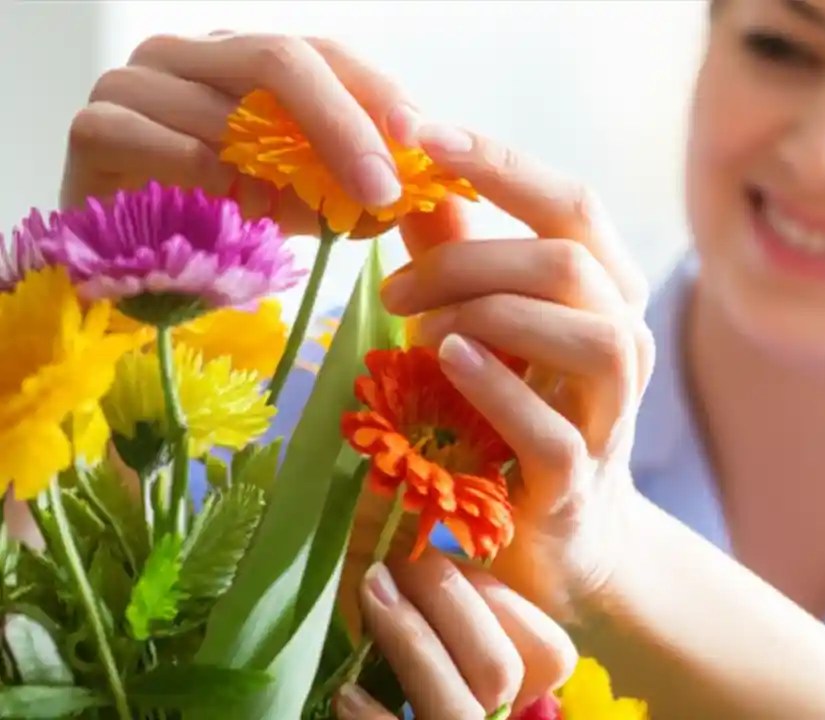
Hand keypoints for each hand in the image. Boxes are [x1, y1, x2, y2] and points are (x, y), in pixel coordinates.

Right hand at [62, 31, 416, 236]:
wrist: (133, 267)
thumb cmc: (224, 222)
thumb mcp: (308, 204)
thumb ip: (358, 191)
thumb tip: (419, 196)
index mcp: (248, 60)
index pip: (324, 53)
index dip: (375, 92)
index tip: (417, 140)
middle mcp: (192, 55)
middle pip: (278, 59)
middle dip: (342, 125)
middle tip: (381, 188)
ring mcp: (136, 82)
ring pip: (221, 105)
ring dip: (272, 170)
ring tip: (300, 218)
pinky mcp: (94, 127)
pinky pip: (157, 139)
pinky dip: (203, 174)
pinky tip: (227, 205)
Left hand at [334, 550, 576, 719]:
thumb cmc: (421, 695)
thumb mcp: (455, 663)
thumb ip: (456, 630)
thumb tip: (421, 559)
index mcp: (526, 702)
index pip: (549, 652)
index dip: (496, 598)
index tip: (436, 556)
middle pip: (498, 670)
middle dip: (446, 601)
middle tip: (392, 565)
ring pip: (458, 708)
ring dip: (411, 640)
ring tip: (370, 595)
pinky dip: (373, 717)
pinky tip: (346, 693)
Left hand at [372, 122, 655, 619]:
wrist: (562, 533)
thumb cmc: (520, 412)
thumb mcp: (490, 323)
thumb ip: (458, 255)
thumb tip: (410, 179)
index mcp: (607, 293)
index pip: (572, 204)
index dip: (498, 162)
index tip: (419, 133)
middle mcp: (625, 342)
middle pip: (570, 263)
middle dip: (470, 257)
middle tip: (392, 286)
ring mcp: (611, 415)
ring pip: (589, 335)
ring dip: (491, 316)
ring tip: (421, 329)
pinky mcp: (577, 482)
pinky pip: (553, 431)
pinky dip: (496, 388)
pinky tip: (445, 362)